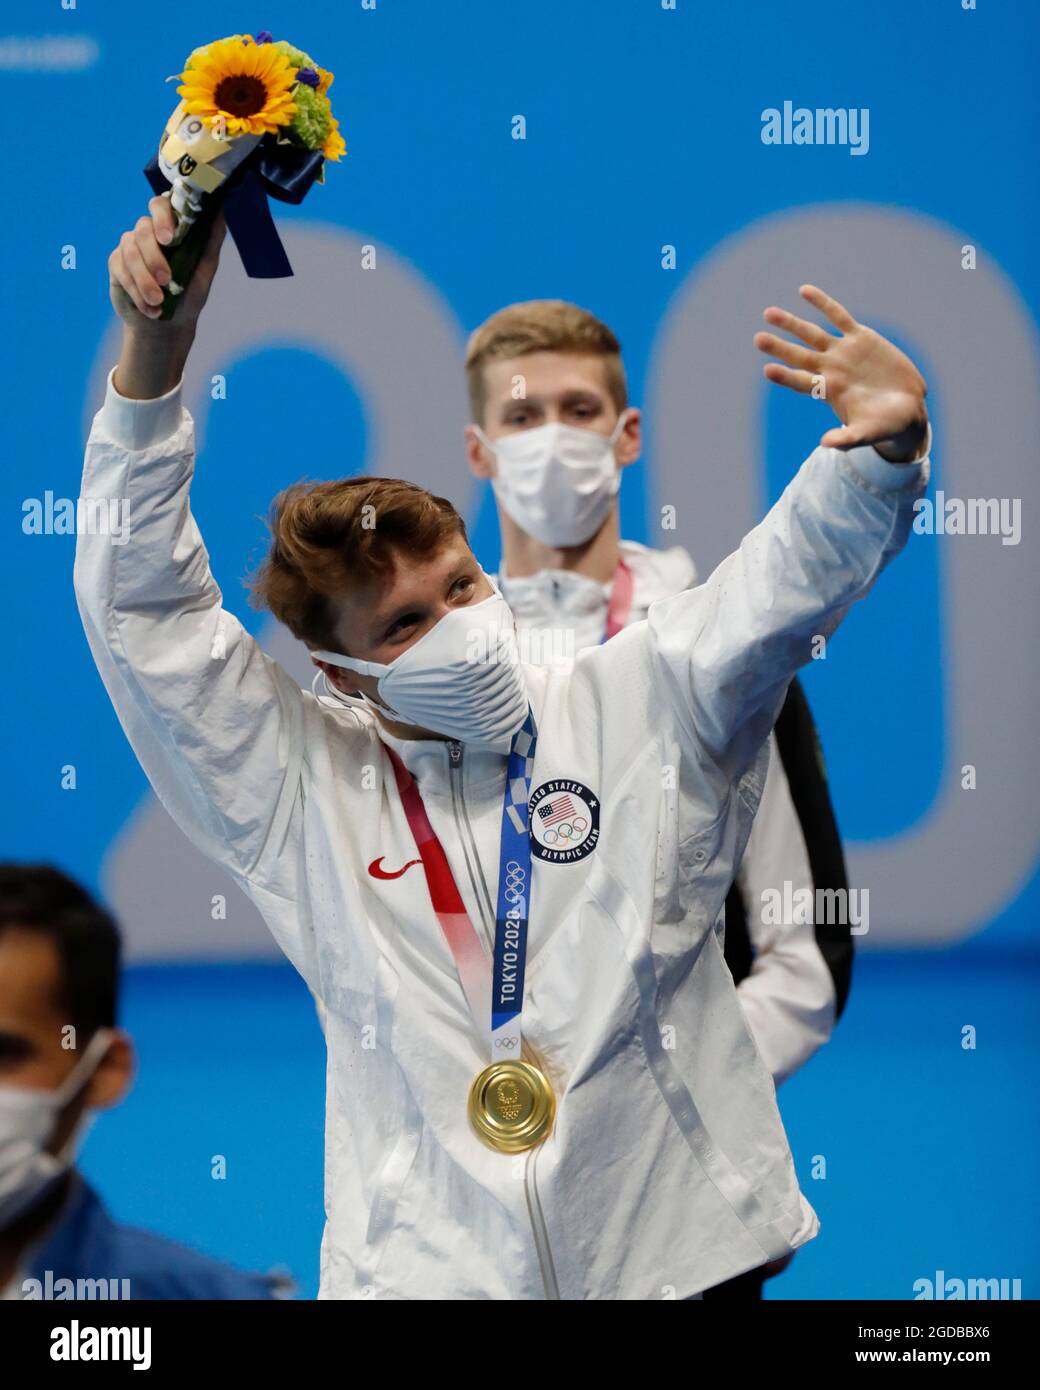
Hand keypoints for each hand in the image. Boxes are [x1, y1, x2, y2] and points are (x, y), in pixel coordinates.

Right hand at [108, 193, 226, 330]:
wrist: (167, 326)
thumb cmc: (189, 294)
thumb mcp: (205, 269)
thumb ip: (211, 239)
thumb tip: (218, 209)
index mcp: (169, 228)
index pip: (160, 205)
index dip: (163, 218)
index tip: (169, 239)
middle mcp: (147, 232)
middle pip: (143, 229)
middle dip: (154, 256)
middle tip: (167, 280)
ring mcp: (130, 246)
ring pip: (131, 252)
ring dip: (145, 280)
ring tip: (159, 301)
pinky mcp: (116, 263)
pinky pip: (121, 269)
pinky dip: (136, 291)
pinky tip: (150, 308)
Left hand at [754, 285, 928, 460]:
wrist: (907, 407)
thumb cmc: (886, 425)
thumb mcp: (868, 434)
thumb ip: (847, 438)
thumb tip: (826, 444)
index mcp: (829, 392)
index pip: (801, 383)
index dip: (786, 376)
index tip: (768, 370)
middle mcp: (831, 370)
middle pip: (799, 356)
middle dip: (779, 347)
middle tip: (758, 339)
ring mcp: (843, 352)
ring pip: (812, 333)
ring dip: (791, 323)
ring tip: (768, 313)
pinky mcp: (860, 337)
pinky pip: (838, 315)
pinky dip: (822, 304)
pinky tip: (804, 291)